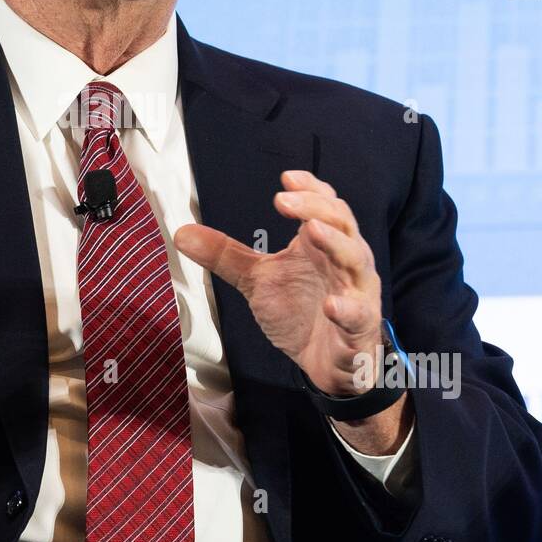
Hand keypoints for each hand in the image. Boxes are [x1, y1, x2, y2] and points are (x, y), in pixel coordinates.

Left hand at [174, 170, 385, 398]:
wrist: (329, 363)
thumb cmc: (302, 312)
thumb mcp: (257, 280)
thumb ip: (226, 255)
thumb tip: (181, 233)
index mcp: (322, 244)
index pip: (324, 205)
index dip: (310, 189)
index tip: (286, 177)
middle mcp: (345, 261)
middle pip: (340, 222)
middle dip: (314, 207)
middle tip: (284, 200)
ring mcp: (357, 292)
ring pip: (356, 260)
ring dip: (335, 244)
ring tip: (311, 230)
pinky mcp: (359, 328)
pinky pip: (358, 314)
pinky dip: (346, 308)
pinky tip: (331, 305)